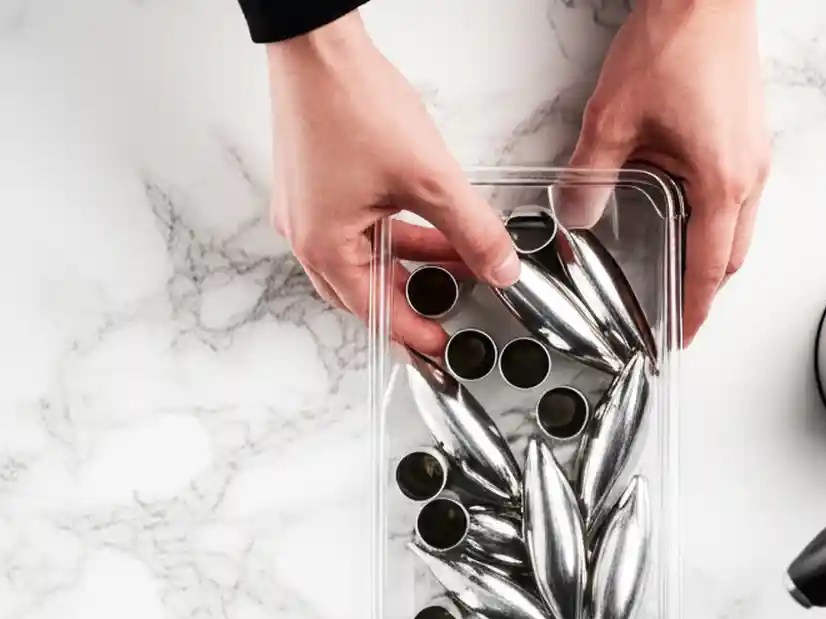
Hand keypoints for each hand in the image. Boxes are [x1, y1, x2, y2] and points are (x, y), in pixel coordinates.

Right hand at [266, 12, 519, 355]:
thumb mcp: (429, 179)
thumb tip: (501, 267)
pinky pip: (362, 226)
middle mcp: (306, 232)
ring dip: (413, 261)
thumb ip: (473, 230)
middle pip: (366, 289)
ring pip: (368, 254)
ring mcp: (308, 206)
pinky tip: (434, 225)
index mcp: (323, 245)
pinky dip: (398, 232)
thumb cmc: (350, 104)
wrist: (319, 46)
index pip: (375, 312)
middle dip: (412, 302)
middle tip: (447, 318)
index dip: (415, 333)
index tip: (444, 349)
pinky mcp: (318, 182)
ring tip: (459, 263)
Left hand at [569, 0, 769, 344]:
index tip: (681, 335)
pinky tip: (683, 201)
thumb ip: (591, 177)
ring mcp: (755, 152)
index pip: (711, 269)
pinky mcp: (749, 132)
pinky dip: (715, 213)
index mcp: (723, 184)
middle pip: (734, 254)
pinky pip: (738, 191)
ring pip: (740, 224)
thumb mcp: (613, 120)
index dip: (695, 310)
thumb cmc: (674, 45)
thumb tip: (576, 214)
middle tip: (678, 307)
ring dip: (712, 247)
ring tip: (677, 261)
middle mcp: (749, 174)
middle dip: (707, 286)